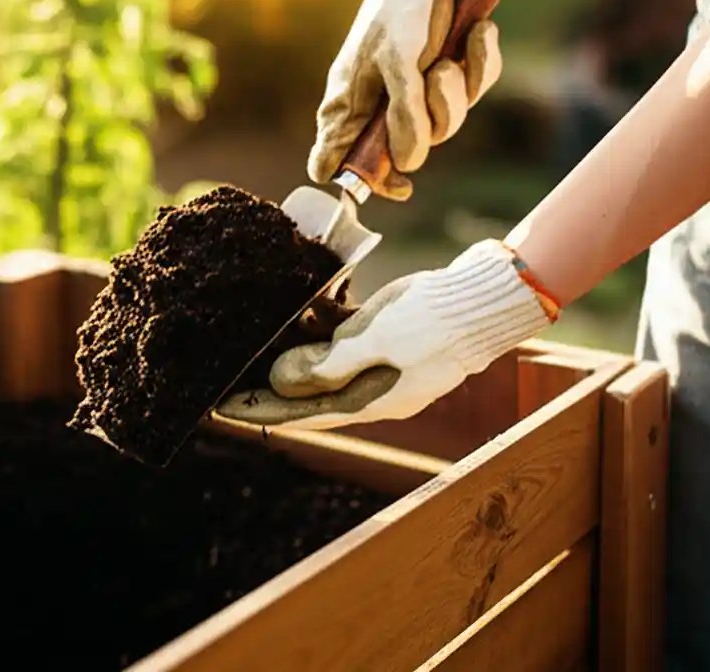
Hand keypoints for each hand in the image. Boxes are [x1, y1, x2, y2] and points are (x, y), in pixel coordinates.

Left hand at [216, 240, 554, 428]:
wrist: (489, 295)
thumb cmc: (436, 321)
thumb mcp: (376, 343)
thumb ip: (329, 365)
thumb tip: (282, 383)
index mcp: (370, 401)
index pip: (302, 414)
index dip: (259, 410)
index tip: (220, 409)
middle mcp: (373, 388)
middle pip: (307, 392)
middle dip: (266, 387)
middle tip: (224, 380)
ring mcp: (383, 362)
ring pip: (324, 363)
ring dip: (292, 353)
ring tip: (253, 342)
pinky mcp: (389, 336)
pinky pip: (345, 339)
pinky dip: (322, 327)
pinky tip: (302, 310)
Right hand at [307, 0, 502, 197]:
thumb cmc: (397, 15)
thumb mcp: (396, 64)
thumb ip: (402, 115)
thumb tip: (408, 162)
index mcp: (350, 108)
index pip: (349, 163)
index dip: (374, 180)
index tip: (402, 188)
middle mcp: (381, 107)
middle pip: (412, 148)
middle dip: (433, 117)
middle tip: (433, 78)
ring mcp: (417, 94)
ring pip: (448, 120)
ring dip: (456, 88)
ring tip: (448, 56)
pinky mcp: (450, 76)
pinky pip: (475, 87)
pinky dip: (480, 61)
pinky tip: (477, 33)